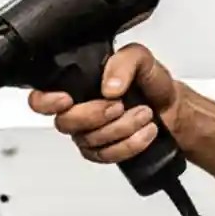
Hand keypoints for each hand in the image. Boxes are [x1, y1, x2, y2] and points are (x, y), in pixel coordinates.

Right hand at [27, 43, 180, 164]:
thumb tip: (109, 87)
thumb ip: (123, 62)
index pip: (42, 97)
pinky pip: (106, 156)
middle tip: (120, 105)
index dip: (45, 101)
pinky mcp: (102, 153)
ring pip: (89, 141)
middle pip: (66, 123)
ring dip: (122, 128)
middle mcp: (78, 112)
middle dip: (96, 115)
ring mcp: (88, 135)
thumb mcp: (142, 60)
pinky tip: (145, 132)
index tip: (66, 99)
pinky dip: (130, 144)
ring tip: (144, 114)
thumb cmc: (151, 85)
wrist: (173, 110)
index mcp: (78, 87)